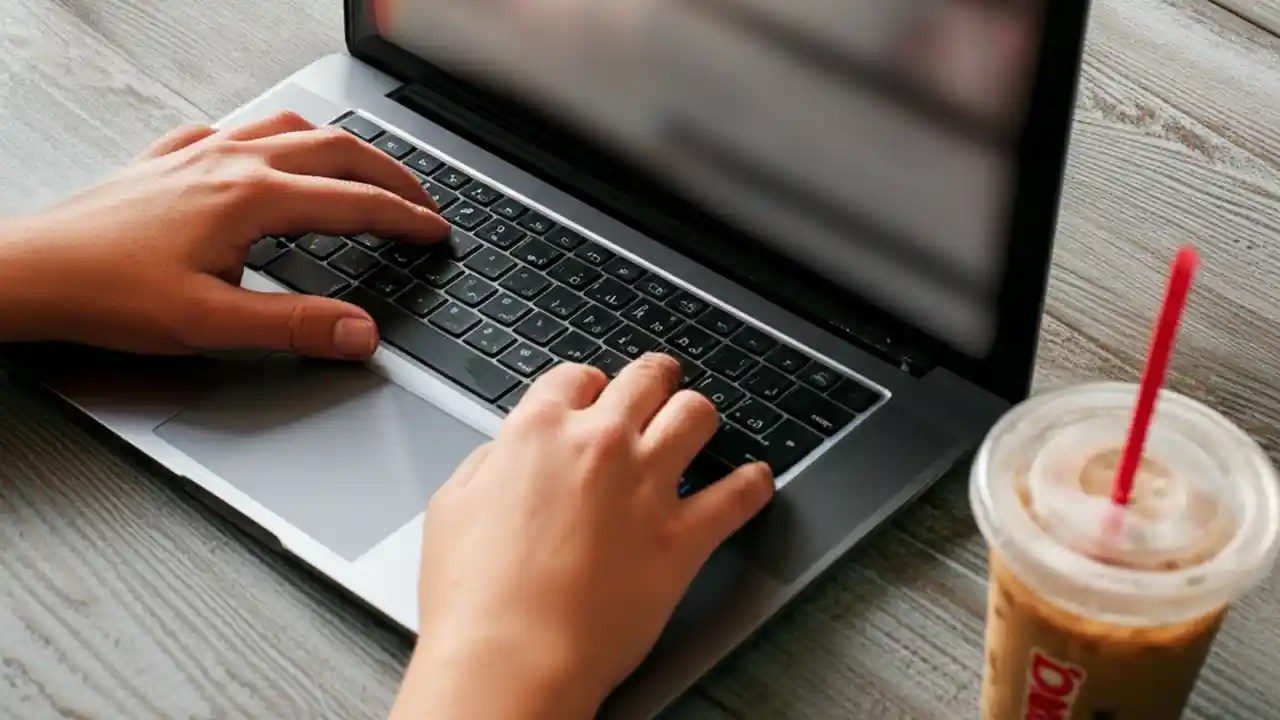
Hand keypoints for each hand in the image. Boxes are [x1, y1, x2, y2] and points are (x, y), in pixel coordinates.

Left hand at [0, 112, 447, 358]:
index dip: (405, 219)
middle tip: (421, 202)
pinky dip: (279, 139)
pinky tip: (274, 156)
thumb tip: (361, 334)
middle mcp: (232, 163)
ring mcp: (201, 153)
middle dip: (391, 176)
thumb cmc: (110, 294)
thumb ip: (295, 327)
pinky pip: (240, 130)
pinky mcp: (172, 158)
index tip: (436, 231)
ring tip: (366, 170)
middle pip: (337, 151)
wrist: (35, 271)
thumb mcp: (211, 325)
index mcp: (252, 198)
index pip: (354, 202)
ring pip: (292, 130)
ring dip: (341, 148)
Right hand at [390, 355, 773, 719]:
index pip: (576, 376)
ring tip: (697, 425)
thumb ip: (489, 464)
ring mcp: (647, 486)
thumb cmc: (474, 597)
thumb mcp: (452, 508)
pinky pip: (738, 495)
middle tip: (658, 386)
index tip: (592, 396)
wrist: (512, 657)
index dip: (586, 384)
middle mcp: (600, 444)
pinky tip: (754, 481)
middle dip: (653, 380)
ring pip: (696, 415)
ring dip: (696, 416)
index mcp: (539, 431)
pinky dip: (752, 484)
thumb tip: (509, 454)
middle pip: (645, 379)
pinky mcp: (684, 536)